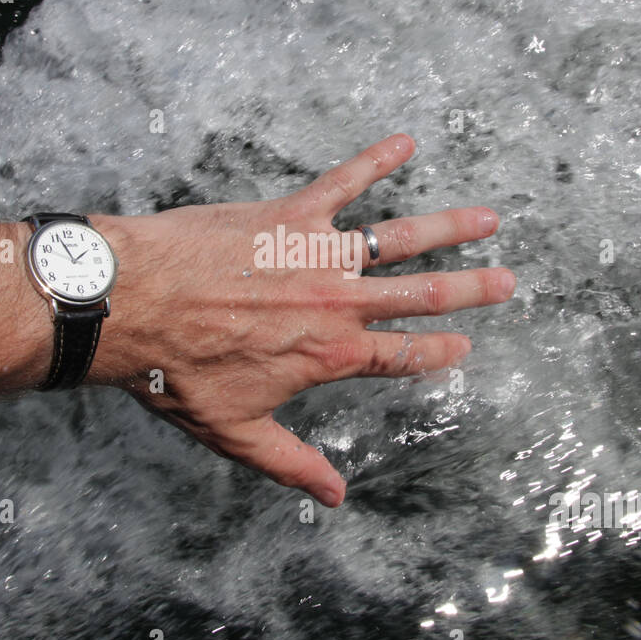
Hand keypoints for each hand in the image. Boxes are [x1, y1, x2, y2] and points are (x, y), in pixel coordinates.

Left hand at [87, 134, 515, 505]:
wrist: (132, 302)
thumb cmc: (174, 369)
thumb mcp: (234, 432)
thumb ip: (291, 462)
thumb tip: (334, 497)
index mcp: (329, 354)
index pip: (401, 356)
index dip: (438, 353)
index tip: (465, 347)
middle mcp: (337, 302)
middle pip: (421, 296)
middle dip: (471, 290)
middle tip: (508, 281)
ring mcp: (317, 254)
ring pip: (399, 239)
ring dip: (449, 228)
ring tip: (487, 218)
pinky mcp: (288, 214)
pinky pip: (342, 182)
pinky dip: (376, 161)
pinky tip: (405, 142)